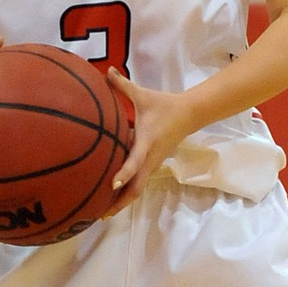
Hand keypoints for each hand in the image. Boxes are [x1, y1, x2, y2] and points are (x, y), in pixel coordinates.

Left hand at [103, 67, 195, 216]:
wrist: (189, 114)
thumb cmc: (164, 104)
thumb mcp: (142, 95)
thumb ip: (122, 86)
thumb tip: (106, 71)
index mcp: (147, 142)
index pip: (135, 161)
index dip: (124, 173)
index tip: (111, 185)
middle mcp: (150, 158)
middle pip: (136, 188)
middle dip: (118, 203)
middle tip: (98, 214)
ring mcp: (153, 165)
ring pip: (138, 189)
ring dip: (122, 201)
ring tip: (101, 213)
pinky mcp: (153, 166)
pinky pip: (139, 184)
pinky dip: (127, 193)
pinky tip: (113, 198)